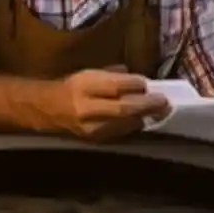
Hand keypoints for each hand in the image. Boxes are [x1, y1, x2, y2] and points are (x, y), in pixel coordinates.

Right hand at [52, 66, 170, 140]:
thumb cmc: (72, 86)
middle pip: (123, 108)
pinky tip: (142, 120)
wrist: (49, 109)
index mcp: (84, 86)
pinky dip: (133, 125)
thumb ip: (113, 75)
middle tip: (164, 101)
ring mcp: (91, 126)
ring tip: (159, 111)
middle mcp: (86, 107)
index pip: (115, 86)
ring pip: (124, 123)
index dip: (135, 85)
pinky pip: (120, 132)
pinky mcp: (95, 139)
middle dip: (147, 104)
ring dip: (144, 116)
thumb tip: (138, 81)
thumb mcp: (89, 73)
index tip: (147, 83)